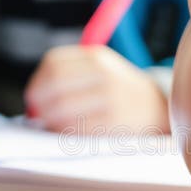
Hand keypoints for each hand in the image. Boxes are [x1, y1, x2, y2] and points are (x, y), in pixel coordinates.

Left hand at [25, 45, 168, 134]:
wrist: (158, 107)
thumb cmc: (119, 91)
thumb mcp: (101, 68)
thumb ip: (69, 74)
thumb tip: (32, 98)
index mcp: (97, 57)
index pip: (54, 63)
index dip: (37, 82)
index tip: (34, 96)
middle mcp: (104, 74)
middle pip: (55, 85)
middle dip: (39, 104)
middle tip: (37, 116)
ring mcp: (111, 98)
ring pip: (62, 109)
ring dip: (50, 121)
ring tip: (53, 125)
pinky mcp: (114, 122)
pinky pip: (77, 129)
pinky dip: (65, 133)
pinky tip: (69, 133)